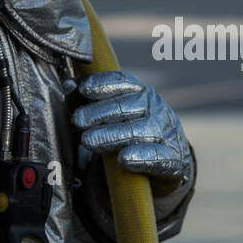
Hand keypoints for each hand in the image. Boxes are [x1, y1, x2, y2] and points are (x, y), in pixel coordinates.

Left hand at [71, 71, 191, 184]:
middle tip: (77, 120)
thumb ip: (90, 102)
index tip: (83, 89)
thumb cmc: (131, 132)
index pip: (124, 82)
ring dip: (112, 135)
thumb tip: (68, 86)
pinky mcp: (174, 159)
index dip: (103, 83)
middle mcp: (156, 109)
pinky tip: (124, 159)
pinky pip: (158, 156)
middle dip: (100, 112)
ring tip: (88, 141)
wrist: (169, 160)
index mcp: (141, 93)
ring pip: (140, 130)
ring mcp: (166, 133)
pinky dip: (141, 156)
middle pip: (129, 106)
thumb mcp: (113, 115)